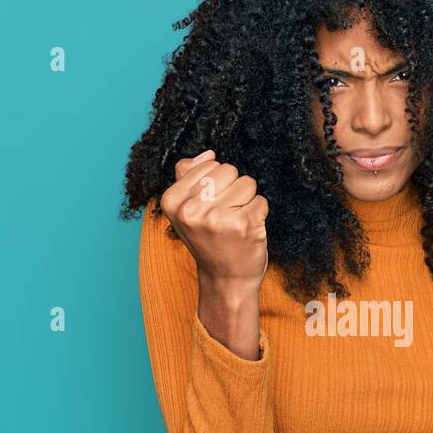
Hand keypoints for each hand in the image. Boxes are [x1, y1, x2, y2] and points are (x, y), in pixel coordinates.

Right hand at [159, 149, 268, 289]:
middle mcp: (192, 210)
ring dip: (246, 201)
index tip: (209, 206)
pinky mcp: (244, 225)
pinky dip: (258, 213)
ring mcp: (218, 218)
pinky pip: (261, 200)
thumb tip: (209, 154)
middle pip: (228, 169)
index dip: (215, 182)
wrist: (226, 278)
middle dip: (232, 188)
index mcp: (172, 201)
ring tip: (235, 222)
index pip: (208, 164)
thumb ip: (189, 175)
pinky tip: (247, 230)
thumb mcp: (186, 209)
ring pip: (247, 183)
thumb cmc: (209, 239)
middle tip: (225, 214)